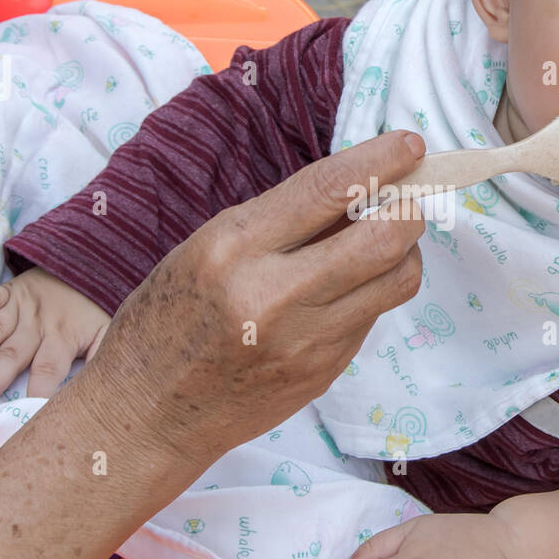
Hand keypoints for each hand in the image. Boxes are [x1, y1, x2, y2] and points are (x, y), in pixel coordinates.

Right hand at [0, 268, 111, 406]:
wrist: (89, 267)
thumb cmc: (94, 310)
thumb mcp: (107, 334)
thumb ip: (102, 358)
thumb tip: (100, 391)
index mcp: (63, 339)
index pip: (48, 371)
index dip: (37, 393)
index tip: (22, 418)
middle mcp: (39, 325)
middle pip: (13, 356)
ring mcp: (21, 307)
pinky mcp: (10, 291)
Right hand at [74, 131, 427, 472]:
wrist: (148, 414)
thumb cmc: (167, 320)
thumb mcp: (206, 249)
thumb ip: (280, 221)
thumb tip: (355, 189)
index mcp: (234, 248)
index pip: (328, 189)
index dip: (381, 160)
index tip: (410, 144)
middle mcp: (275, 294)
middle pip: (385, 237)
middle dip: (410, 207)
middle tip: (408, 195)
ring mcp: (306, 340)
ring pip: (397, 280)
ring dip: (404, 251)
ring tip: (382, 241)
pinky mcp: (324, 372)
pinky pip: (373, 316)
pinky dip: (373, 291)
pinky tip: (346, 287)